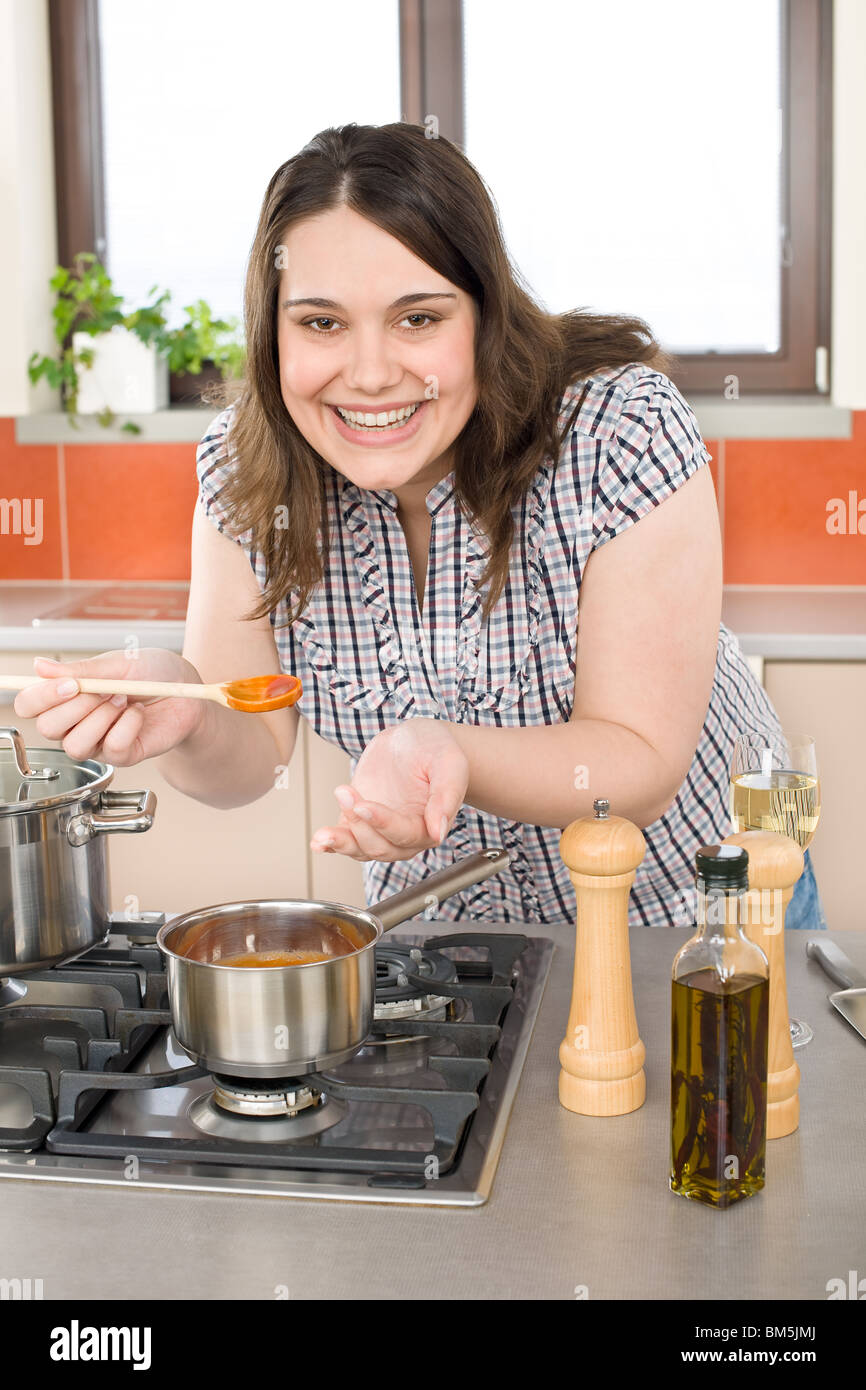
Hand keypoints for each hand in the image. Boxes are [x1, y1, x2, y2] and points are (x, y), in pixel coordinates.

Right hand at [13, 649, 209, 765]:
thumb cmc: (153, 673)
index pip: (30, 704)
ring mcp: (97, 741)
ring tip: (122, 700)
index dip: (42, 696)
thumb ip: (80, 669)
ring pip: (74, 745)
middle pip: (48, 727)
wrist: (188, 691)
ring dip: (100, 718)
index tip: (70, 684)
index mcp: (67, 695)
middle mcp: (76, 721)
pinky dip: (127, 727)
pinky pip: (110, 748)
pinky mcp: (121, 755)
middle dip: (76, 706)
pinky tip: (138, 713)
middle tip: (105, 690)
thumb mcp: (118, 663)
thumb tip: (39, 667)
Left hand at [310, 718, 468, 862]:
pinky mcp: (361, 820)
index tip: (363, 805)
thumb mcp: (448, 763)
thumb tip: (439, 832)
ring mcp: (381, 829)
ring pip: (361, 849)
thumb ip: (446, 796)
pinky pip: (346, 840)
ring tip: (327, 822)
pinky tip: (318, 842)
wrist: (414, 740)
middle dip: (359, 826)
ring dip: (342, 839)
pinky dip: (330, 844)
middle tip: (346, 793)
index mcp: (430, 824)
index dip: (383, 824)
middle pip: (380, 848)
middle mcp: (406, 834)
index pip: (405, 835)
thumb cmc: (435, 749)